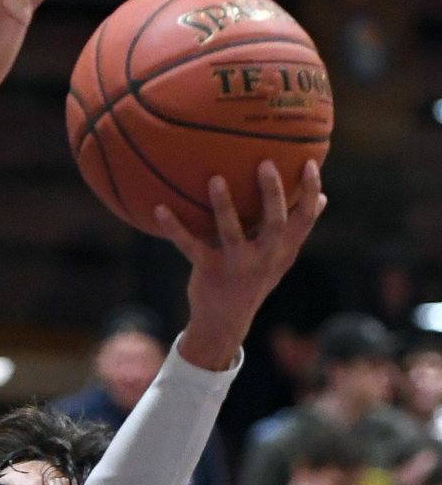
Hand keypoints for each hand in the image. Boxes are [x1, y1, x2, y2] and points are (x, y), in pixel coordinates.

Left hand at [158, 159, 325, 370]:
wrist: (225, 322)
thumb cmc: (255, 281)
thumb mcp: (281, 259)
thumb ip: (298, 230)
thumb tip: (324, 198)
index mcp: (283, 250)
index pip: (305, 218)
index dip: (310, 191)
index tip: (310, 163)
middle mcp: (264, 257)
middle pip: (275, 222)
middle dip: (272, 193)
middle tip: (265, 163)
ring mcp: (236, 265)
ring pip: (231, 231)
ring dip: (223, 205)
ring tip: (215, 179)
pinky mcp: (209, 271)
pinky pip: (189, 245)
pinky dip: (174, 227)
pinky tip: (160, 209)